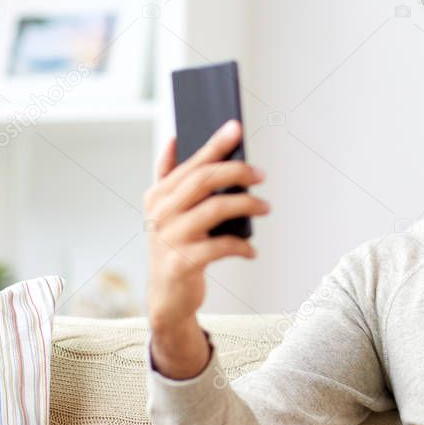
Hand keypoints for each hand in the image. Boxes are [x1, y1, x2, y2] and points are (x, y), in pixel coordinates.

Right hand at [144, 120, 269, 332]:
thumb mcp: (167, 211)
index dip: (214, 144)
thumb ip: (169, 176)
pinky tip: (251, 250)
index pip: (192, 163)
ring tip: (265, 207)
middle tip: (261, 175)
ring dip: (247, 205)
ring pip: (216, 209)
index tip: (236, 127)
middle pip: (204, 180)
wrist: (167, 298)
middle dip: (237, 171)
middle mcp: (160, 213)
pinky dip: (241, 246)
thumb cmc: (176, 246)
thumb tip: (175, 138)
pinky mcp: (181, 263)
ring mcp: (169, 238)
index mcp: (158, 195)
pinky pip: (221, 246)